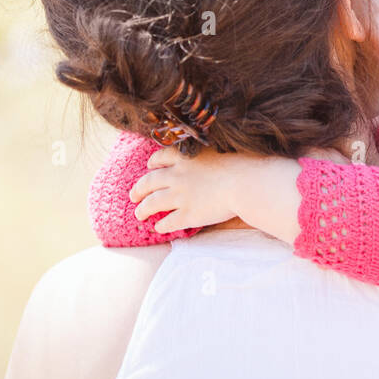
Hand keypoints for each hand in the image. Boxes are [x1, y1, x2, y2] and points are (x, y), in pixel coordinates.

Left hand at [129, 145, 244, 235]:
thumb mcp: (220, 150)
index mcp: (185, 158)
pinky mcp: (188, 215)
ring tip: (139, 214)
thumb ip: (207, 155)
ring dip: (143, 210)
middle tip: (133, 196)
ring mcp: (180, 196)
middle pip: (149, 182)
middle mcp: (177, 176)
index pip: (161, 157)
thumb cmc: (241, 164)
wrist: (245, 183)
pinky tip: (158, 228)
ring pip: (153, 204)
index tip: (149, 166)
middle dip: (139, 190)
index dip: (153, 162)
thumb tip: (209, 157)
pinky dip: (161, 225)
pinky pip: (168, 222)